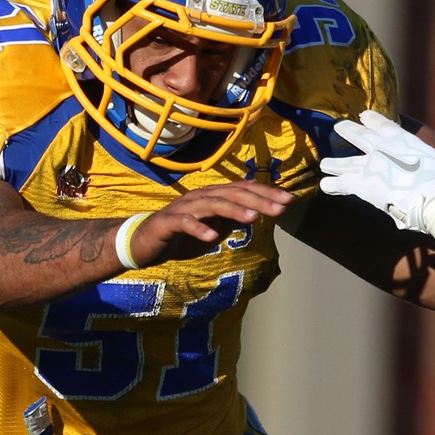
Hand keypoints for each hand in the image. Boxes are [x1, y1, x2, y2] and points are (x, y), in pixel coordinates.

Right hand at [124, 182, 293, 268]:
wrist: (145, 244)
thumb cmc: (182, 236)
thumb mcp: (214, 228)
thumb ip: (233, 219)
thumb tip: (259, 212)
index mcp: (213, 196)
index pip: (244, 189)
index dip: (267, 193)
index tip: (290, 200)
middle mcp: (200, 197)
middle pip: (233, 193)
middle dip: (259, 200)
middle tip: (281, 208)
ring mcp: (184, 208)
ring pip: (212, 204)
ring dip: (235, 210)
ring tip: (253, 217)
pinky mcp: (168, 222)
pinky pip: (186, 223)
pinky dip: (199, 229)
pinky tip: (212, 238)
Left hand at [319, 110, 434, 254]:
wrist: (434, 198)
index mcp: (404, 141)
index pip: (385, 126)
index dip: (373, 120)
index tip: (363, 115)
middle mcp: (384, 149)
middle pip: (360, 137)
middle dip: (349, 132)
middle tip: (338, 127)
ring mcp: (371, 165)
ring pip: (347, 162)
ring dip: (336, 163)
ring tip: (325, 164)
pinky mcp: (362, 184)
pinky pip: (342, 184)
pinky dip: (334, 185)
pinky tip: (325, 186)